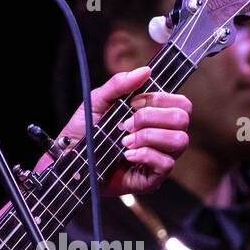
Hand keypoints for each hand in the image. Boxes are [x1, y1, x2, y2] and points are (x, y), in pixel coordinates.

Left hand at [37, 66, 190, 195]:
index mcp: (154, 117)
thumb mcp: (97, 101)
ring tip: (124, 141)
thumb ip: (119, 84)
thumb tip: (145, 71)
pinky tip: (127, 155)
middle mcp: (161, 136)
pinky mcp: (152, 178)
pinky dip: (146, 155)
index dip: (160, 100)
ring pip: (179, 141)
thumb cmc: (84, 131)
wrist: (68, 158)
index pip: (181, 104)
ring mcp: (159, 157)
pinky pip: (166, 164)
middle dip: (150, 118)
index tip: (133, 103)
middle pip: (182, 119)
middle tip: (125, 124)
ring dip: (148, 137)